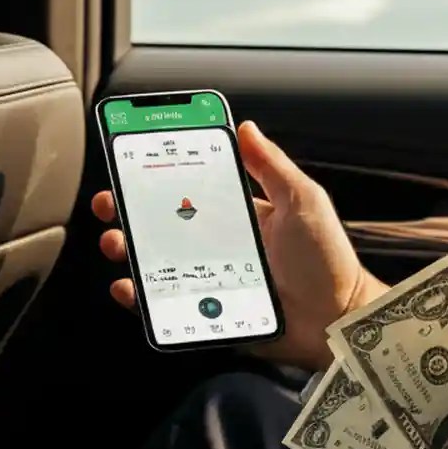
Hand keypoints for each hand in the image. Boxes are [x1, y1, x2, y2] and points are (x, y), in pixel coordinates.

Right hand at [91, 120, 388, 370]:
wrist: (335, 320)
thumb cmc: (326, 261)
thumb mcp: (302, 201)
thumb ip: (272, 165)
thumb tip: (245, 127)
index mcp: (240, 215)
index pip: (191, 189)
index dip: (159, 176)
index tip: (133, 161)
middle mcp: (220, 246)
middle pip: (163, 224)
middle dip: (130, 211)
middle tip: (112, 203)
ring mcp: (210, 279)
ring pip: (156, 263)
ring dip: (127, 249)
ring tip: (116, 241)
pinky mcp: (207, 312)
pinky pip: (165, 303)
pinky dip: (140, 297)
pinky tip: (129, 286)